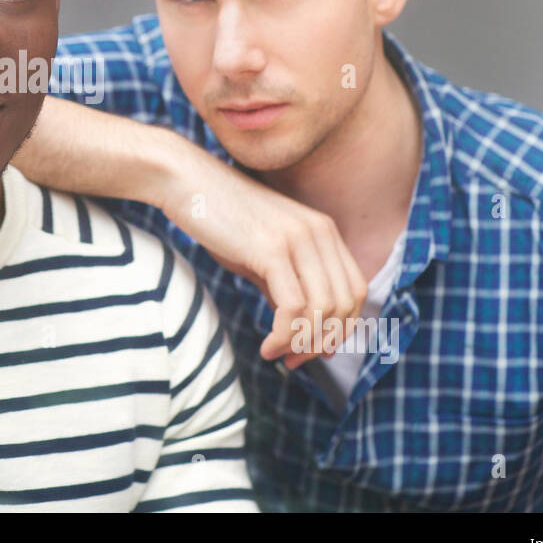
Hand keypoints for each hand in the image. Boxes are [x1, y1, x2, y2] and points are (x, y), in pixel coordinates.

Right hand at [160, 158, 367, 369]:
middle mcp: (320, 232)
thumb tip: (302, 335)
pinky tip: (266, 346)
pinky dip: (283, 336)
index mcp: (324, 231)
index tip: (312, 349)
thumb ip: (288, 287)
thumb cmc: (220, 220)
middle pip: (344, 304)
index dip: (341, 327)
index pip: (355, 290)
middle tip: (292, 360)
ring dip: (302, 343)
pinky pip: (294, 307)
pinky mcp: (272, 249)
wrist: (187, 182)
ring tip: (277, 354)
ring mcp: (298, 239)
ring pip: (322, 310)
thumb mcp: (263, 256)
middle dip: (322, 341)